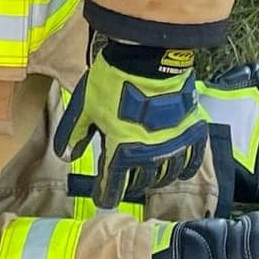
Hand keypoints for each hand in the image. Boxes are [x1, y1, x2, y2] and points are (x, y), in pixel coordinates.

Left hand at [52, 44, 211, 208]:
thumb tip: (66, 156)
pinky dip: (183, 169)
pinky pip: (190, 161)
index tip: (102, 199)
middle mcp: (150, 155)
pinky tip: (178, 170)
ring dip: (154, 178)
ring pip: (165, 175)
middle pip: (139, 182)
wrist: (148, 59)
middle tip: (123, 181)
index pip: (112, 184)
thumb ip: (75, 133)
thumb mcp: (85, 106)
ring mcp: (174, 146)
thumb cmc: (113, 81)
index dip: (105, 194)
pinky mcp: (192, 133)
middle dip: (129, 184)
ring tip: (147, 176)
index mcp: (122, 151)